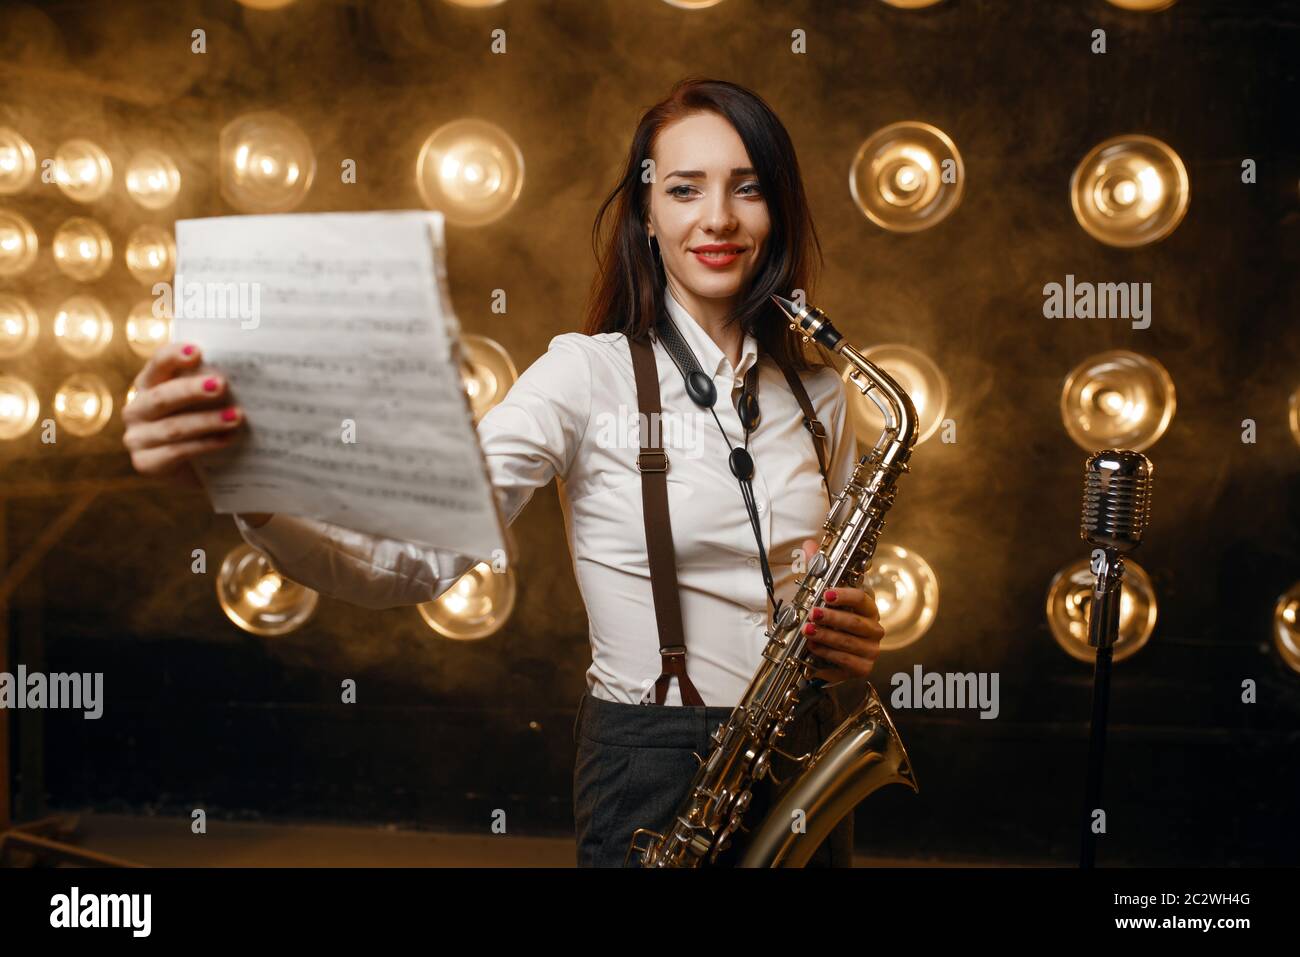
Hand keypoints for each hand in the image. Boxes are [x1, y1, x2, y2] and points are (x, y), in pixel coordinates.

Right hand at [122, 342, 244, 488]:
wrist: (195, 469)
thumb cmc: (201, 425)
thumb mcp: (203, 402)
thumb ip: (211, 385)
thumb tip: (244, 373)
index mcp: (148, 384)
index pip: (157, 364)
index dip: (174, 356)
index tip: (197, 351)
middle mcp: (136, 408)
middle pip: (162, 396)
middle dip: (193, 390)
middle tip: (222, 385)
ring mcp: (137, 437)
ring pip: (173, 427)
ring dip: (207, 421)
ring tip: (236, 417)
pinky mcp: (145, 463)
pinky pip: (177, 452)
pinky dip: (205, 445)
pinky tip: (227, 439)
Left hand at [797, 539, 883, 682]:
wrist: (831, 654)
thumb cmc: (831, 621)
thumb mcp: (822, 594)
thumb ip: (817, 568)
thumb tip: (809, 544)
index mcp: (869, 608)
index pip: (862, 598)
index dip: (845, 595)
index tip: (826, 594)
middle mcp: (874, 628)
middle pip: (855, 622)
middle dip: (832, 618)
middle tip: (813, 613)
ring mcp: (870, 650)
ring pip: (848, 643)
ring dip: (826, 636)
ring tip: (807, 631)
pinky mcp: (862, 668)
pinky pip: (845, 662)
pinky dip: (827, 655)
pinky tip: (813, 648)